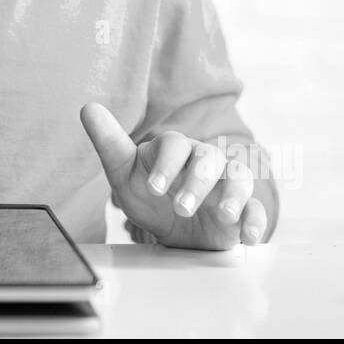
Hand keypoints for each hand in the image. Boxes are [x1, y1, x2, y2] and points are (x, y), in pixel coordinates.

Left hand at [80, 102, 267, 249]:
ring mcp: (226, 185)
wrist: (172, 227)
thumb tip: (88, 107)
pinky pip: (255, 209)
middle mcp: (205, 161)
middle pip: (210, 159)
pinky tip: (249, 236)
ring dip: (233, 196)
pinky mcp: (242, 210)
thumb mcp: (124, 172)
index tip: (153, 187)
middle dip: (197, 182)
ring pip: (240, 178)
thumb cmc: (149, 194)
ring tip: (223, 216)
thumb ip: (109, 142)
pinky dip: (256, 220)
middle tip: (181, 207)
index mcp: (176, 149)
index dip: (166, 164)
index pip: (176, 145)